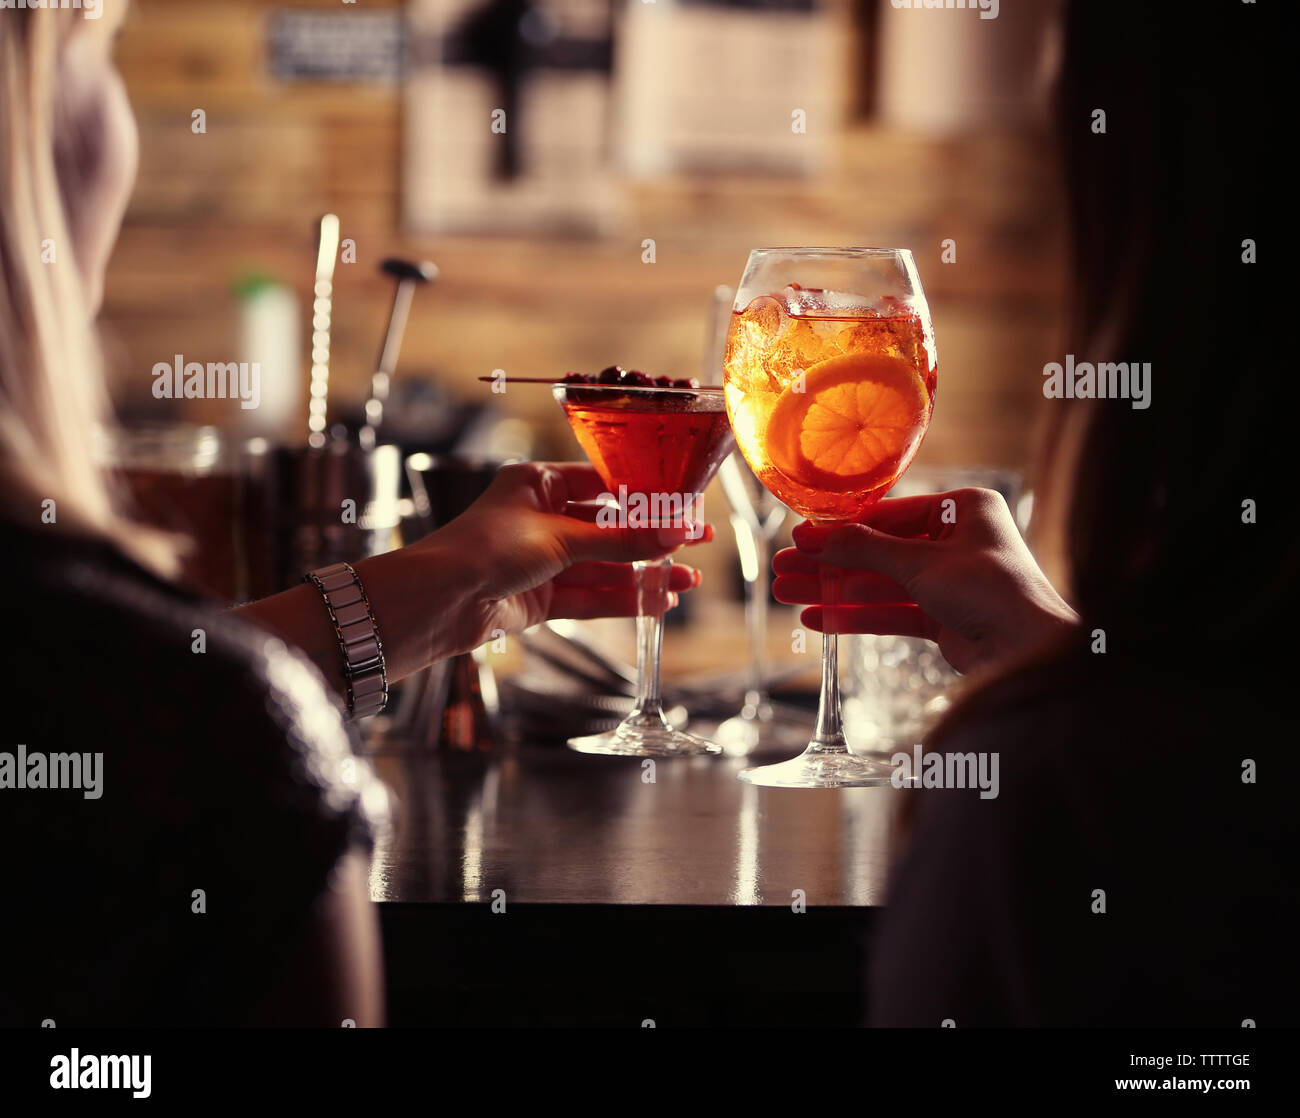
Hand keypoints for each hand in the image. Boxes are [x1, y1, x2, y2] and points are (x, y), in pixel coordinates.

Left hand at [404, 462, 710, 658]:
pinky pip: (590, 596)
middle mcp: (541, 519)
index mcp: (538, 484)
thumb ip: (621, 540)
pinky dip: (623, 599)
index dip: (645, 497)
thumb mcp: (561, 538)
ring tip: (687, 581)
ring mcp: (542, 561)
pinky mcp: (541, 598)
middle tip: (697, 543)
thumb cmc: (486, 548)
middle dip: (652, 540)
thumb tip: (676, 534)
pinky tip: (657, 601)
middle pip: (608, 529)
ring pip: (604, 567)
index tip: (682, 505)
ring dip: (644, 574)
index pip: (603, 484)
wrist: (438, 601)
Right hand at [773, 488, 1076, 674]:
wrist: (1029, 650)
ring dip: (833, 591)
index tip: (799, 537)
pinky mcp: (944, 617)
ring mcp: (950, 581)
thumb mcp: (920, 561)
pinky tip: (817, 618)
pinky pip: (891, 612)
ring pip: (879, 584)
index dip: (841, 530)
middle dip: (829, 563)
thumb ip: (862, 548)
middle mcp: (958, 541)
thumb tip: (811, 536)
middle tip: (783, 568)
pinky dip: (856, 616)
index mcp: (963, 509)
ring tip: (786, 594)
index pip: (888, 515)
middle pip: (878, 551)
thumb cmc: (992, 591)